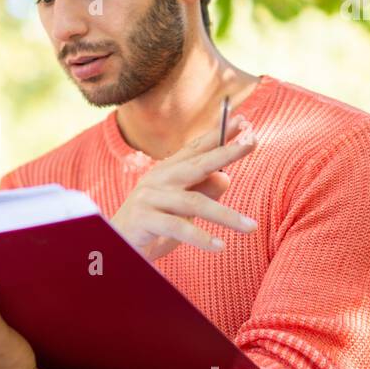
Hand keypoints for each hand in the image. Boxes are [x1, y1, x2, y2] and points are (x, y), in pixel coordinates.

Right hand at [110, 113, 257, 262]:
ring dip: (226, 215)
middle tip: (253, 142)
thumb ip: (202, 191)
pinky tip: (220, 246)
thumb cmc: (153, 226)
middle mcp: (158, 179)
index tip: (245, 121)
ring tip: (251, 226)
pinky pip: (178, 227)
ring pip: (195, 203)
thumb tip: (226, 177)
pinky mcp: (144, 219)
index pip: (197, 148)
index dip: (220, 134)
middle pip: (198, 164)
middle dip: (227, 152)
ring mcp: (150, 197)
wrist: (117, 246)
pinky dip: (201, 238)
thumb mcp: (182, 208)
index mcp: (167, 171)